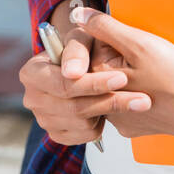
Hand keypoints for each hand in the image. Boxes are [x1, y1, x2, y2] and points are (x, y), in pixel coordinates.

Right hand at [19, 22, 150, 146]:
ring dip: (109, 111)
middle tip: (142, 99)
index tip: (122, 79)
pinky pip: (85, 135)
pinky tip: (107, 109)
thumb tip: (72, 71)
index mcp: (31, 73)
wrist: (84, 65)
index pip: (64, 83)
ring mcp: (44, 119)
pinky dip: (101, 124)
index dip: (93, 83)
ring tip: (128, 99)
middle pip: (75, 107)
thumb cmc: (83, 48)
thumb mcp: (82, 38)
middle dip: (111, 101)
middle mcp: (33, 99)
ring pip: (83, 122)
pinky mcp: (58, 134)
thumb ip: (78, 49)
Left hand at [68, 6, 173, 145]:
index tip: (131, 41)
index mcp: (97, 80)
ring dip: (129, 73)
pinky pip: (126, 101)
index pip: (88, 49)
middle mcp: (101, 103)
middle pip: (101, 67)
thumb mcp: (139, 44)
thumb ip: (106, 28)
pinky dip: (137, 92)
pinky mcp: (130, 125)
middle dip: (121, 56)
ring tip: (152, 73)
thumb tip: (78, 15)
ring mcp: (116, 117)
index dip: (111, 38)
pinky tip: (154, 89)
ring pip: (114, 84)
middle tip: (147, 60)